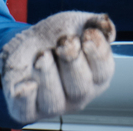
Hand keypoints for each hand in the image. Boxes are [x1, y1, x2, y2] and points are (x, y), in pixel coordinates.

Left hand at [0, 11, 115, 123]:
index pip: (104, 72)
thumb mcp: (77, 24)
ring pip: (53, 100)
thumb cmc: (56, 37)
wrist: (25, 42)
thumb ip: (96, 23)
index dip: (97, 54)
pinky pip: (26, 110)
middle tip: (63, 43)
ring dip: (48, 74)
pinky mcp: (28, 109)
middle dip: (72, 61)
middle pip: (80, 88)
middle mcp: (77, 95)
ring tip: (42, 55)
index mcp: (95, 76)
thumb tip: (107, 27)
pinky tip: (27, 84)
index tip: (87, 34)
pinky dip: (26, 97)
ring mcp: (53, 106)